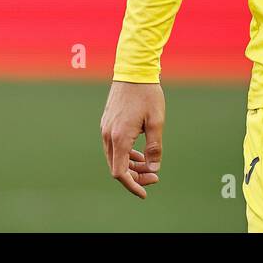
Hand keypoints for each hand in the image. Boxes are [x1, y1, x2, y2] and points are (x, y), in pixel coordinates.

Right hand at [100, 81, 165, 198]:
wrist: (133, 71)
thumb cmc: (147, 95)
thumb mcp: (157, 122)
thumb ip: (155, 148)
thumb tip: (153, 169)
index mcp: (120, 137)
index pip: (120, 172)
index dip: (132, 185)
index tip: (145, 192)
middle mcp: (108, 135)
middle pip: (117, 167)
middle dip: (135, 176)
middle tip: (154, 177)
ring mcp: (105, 129)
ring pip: (115, 157)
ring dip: (131, 166)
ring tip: (149, 166)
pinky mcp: (107, 123)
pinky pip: (114, 146)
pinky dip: (126, 154)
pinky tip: (140, 153)